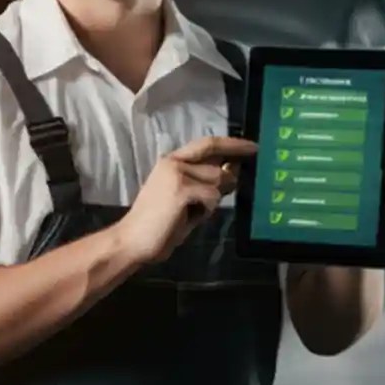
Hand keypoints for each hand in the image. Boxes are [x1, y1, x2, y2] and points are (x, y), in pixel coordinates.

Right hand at [118, 136, 257, 263]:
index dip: (231, 143)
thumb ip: (206, 184)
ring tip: (193, 212)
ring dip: (213, 199)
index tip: (251, 146)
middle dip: (231, 170)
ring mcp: (177, 173)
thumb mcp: (187, 199)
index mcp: (171, 162)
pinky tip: (188, 217)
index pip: (207, 145)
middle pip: (216, 159)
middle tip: (240, 175)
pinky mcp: (181, 189)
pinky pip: (212, 196)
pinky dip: (207, 210)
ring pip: (218, 179)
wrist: (132, 240)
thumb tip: (233, 173)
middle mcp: (173, 161)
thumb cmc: (159, 225)